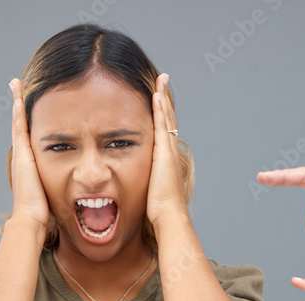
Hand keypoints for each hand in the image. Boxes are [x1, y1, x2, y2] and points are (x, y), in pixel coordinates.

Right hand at [8, 78, 50, 230]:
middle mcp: (22, 156)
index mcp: (30, 164)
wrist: (32, 219)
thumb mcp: (55, 195)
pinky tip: (19, 95)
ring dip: (17, 102)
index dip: (29, 122)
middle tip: (18, 86)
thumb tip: (77, 195)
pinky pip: (19, 125)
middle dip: (19, 106)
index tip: (28, 108)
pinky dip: (18, 109)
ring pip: (18, 121)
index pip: (30, 137)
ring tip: (17, 84)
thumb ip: (61, 190)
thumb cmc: (44, 212)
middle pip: (20, 124)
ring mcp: (20, 153)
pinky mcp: (22, 153)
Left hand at [147, 73, 187, 226]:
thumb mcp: (150, 190)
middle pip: (168, 119)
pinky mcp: (164, 152)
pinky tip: (156, 95)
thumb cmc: (159, 209)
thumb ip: (145, 181)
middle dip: (164, 100)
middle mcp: (170, 151)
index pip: (164, 130)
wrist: (169, 215)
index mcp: (166, 159)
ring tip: (161, 80)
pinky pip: (163, 124)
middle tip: (163, 81)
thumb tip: (134, 184)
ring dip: (163, 98)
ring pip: (167, 118)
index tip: (158, 99)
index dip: (162, 114)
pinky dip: (161, 109)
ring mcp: (169, 150)